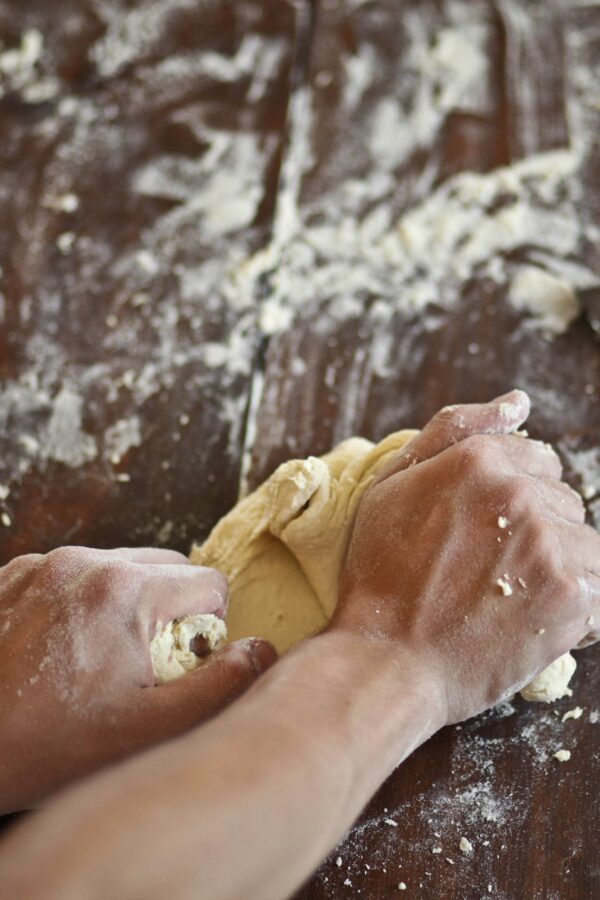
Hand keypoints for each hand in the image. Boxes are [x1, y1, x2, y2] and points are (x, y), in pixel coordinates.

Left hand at [0, 547, 275, 812]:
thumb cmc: (45, 745)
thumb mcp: (149, 729)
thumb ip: (220, 686)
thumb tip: (260, 651)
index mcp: (125, 590)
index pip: (209, 584)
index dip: (210, 628)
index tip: (181, 665)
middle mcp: (85, 562)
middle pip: (168, 567)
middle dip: (173, 610)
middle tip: (147, 664)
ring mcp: (44, 564)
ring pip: (123, 567)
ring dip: (132, 603)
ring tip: (105, 659)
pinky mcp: (15, 573)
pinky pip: (78, 573)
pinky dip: (88, 601)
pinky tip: (68, 650)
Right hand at [336, 390, 599, 724]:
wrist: (387, 660)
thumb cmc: (381, 575)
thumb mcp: (391, 484)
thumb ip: (455, 430)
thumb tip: (518, 402)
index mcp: (477, 459)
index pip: (539, 461)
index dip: (512, 500)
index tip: (484, 535)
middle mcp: (519, 492)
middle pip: (564, 502)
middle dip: (538, 532)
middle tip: (488, 572)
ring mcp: (549, 543)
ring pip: (587, 545)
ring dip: (560, 571)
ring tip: (511, 600)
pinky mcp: (571, 594)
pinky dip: (577, 611)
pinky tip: (534, 623)